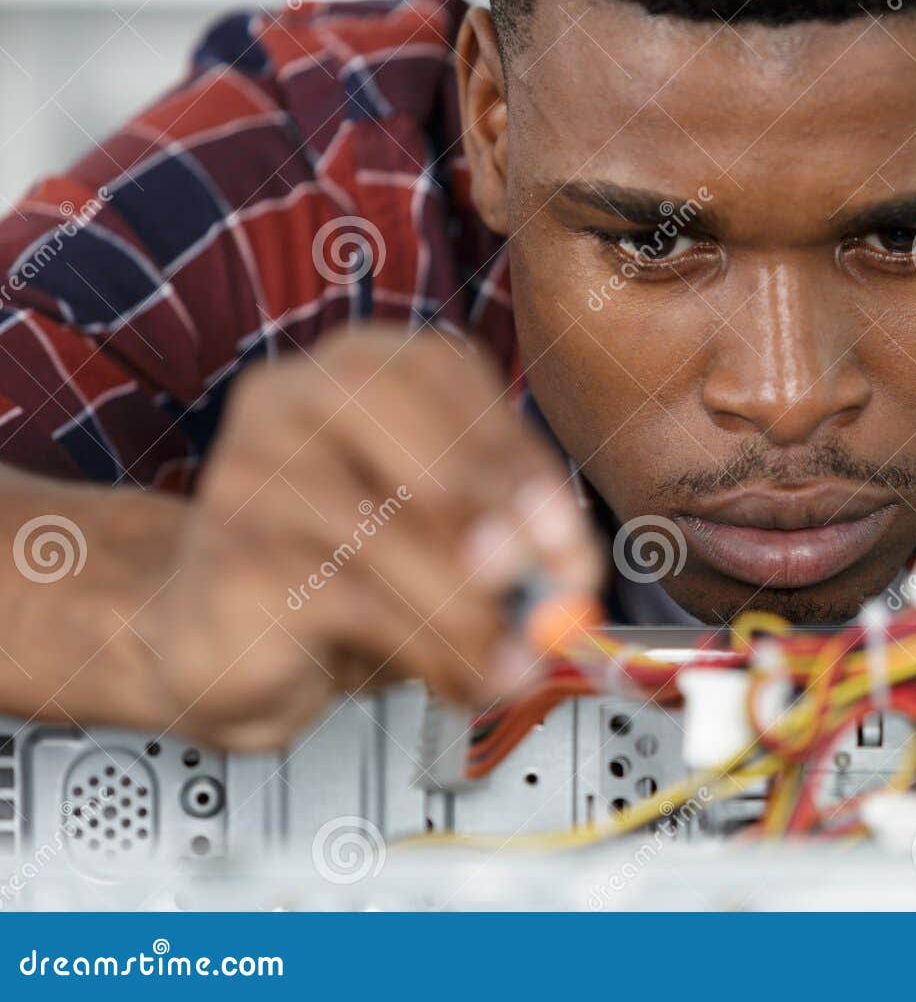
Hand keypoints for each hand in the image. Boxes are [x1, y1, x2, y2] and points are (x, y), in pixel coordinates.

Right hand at [140, 326, 603, 750]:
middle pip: (435, 458)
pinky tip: (465, 681)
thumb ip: (506, 534)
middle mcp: (299, 397)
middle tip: (552, 611)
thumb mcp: (438, 537)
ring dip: (479, 620)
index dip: (530, 474)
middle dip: (509, 545)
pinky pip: (363, 604)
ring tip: (517, 666)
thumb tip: (569, 579)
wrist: (210, 634)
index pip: (461, 389)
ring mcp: (256, 472)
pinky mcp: (236, 557)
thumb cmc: (336, 569)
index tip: (576, 555)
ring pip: (402, 541)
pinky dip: (435, 653)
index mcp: (364, 364)